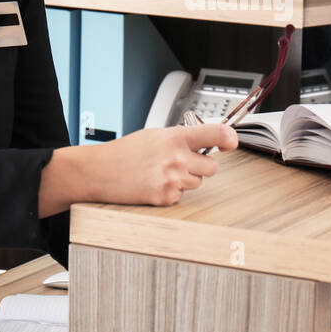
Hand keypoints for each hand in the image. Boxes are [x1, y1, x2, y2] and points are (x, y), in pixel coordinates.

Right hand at [91, 123, 238, 206]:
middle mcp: (177, 158)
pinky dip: (171, 192)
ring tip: (162, 173)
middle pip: (212, 167)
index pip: (216, 134)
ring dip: (186, 179)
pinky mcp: (164, 197)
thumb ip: (181, 138)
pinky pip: (181, 196)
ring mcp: (171, 180)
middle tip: (183, 162)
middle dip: (201, 166)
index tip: (231, 142)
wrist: (99, 171)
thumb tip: (205, 140)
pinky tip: (154, 184)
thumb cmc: (125, 152)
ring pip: (197, 183)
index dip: (229, 138)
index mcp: (175, 137)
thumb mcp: (154, 135)